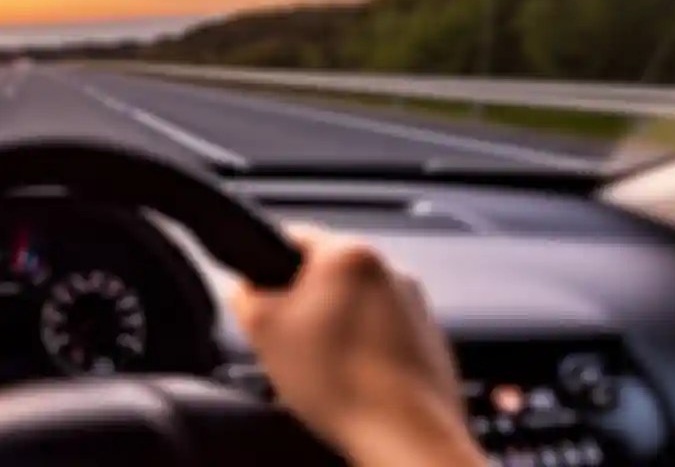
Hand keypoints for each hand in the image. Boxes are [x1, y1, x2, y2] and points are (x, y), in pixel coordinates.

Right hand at [230, 229, 483, 466]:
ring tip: (323, 370)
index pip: (293, 238)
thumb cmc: (337, 380)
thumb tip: (245, 288)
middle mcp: (391, 269)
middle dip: (304, 307)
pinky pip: (382, 336)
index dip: (267, 270)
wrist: (404, 436)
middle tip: (289, 344)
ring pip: (354, 307)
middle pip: (326, 277)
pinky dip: (364, 353)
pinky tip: (352, 382)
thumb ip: (244, 295)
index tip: (262, 302)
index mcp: (349, 253)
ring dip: (334, 331)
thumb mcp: (264, 330)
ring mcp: (416, 305)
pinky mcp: (430, 340)